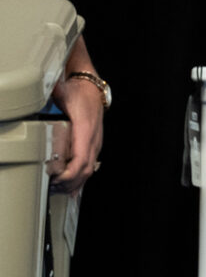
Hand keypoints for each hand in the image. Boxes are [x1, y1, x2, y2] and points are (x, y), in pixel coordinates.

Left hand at [49, 75, 102, 192]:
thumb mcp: (63, 92)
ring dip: (74, 183)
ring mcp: (96, 142)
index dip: (67, 175)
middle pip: (85, 170)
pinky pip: (90, 166)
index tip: (54, 179)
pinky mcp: (94, 144)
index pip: (80, 160)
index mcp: (85, 128)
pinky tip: (73, 189)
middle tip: (50, 186)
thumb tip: (38, 91)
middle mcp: (93, 138)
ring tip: (57, 188)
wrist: (92, 86)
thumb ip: (52, 93)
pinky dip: (81, 179)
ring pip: (89, 170)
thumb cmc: (78, 90)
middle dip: (68, 183)